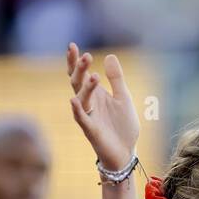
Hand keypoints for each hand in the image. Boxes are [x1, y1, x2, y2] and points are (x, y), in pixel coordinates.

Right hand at [66, 43, 138, 171]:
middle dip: (80, 70)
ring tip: (94, 76)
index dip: (75, 61)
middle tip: (85, 56)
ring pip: (81, 98)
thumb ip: (116, 79)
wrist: (126, 152)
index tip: (72, 45)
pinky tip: (73, 100)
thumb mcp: (123, 98)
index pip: (81, 74)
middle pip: (77, 82)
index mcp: (95, 94)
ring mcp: (88, 116)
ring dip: (86, 87)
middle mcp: (88, 103)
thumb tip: (109, 56)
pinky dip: (77, 110)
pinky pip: (81, 119)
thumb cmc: (122, 126)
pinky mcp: (91, 130)